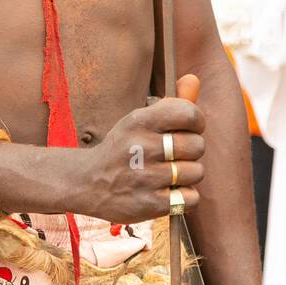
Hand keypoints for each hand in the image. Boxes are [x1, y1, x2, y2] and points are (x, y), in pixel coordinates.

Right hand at [78, 74, 204, 223]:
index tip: (187, 128)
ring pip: (196, 173)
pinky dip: (185, 196)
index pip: (189, 114)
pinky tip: (170, 191)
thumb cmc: (123, 147)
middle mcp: (141, 147)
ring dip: (188, 175)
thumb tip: (194, 79)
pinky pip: (191, 198)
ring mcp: (145, 178)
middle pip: (197, 145)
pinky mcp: (149, 204)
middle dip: (192, 150)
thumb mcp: (139, 120)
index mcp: (139, 121)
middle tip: (176, 154)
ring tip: (171, 174)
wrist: (88, 182)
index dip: (196, 121)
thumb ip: (172, 102)